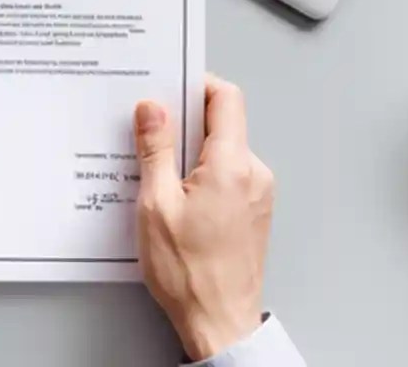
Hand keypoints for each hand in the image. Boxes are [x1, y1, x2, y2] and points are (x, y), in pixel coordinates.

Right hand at [134, 75, 274, 360]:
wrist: (219, 322)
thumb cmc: (189, 274)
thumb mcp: (156, 205)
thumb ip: (155, 150)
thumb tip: (152, 109)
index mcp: (232, 165)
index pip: (226, 98)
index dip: (196, 85)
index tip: (168, 87)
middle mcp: (253, 174)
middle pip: (223, 123)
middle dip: (184, 122)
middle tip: (149, 134)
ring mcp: (258, 193)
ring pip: (223, 150)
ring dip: (190, 152)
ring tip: (156, 176)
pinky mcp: (253, 210)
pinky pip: (227, 175)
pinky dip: (201, 175)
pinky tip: (174, 197)